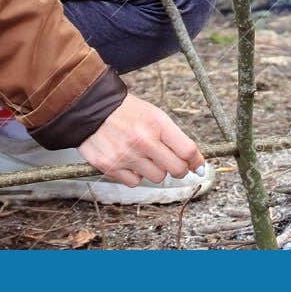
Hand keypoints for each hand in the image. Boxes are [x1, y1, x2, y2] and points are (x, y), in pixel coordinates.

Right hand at [77, 94, 204, 185]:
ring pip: (157, 178)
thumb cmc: (127, 111)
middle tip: (173, 163)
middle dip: (179, 169)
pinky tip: (129, 161)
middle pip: (176, 169)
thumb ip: (173, 137)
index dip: (197, 161)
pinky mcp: (110, 166)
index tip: (198, 166)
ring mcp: (126, 155)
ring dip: (155, 170)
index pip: (187, 150)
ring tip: (144, 156)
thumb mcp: (154, 115)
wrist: (92, 108)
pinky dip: (135, 175)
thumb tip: (193, 160)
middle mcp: (143, 141)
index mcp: (157, 123)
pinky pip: (135, 182)